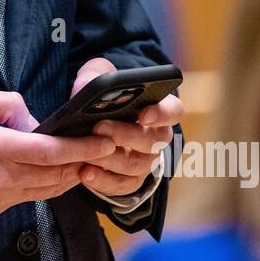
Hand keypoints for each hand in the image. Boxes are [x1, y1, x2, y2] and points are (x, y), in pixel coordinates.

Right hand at [0, 89, 117, 226]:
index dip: (83, 148)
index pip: (52, 151)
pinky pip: (27, 198)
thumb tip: (30, 117)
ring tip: (83, 162)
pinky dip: (44, 187)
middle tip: (104, 150)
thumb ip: (2, 103)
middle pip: (58, 175)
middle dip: (85, 162)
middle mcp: (3, 178)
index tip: (104, 141)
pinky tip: (49, 175)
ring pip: (47, 191)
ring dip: (69, 177)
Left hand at [69, 57, 183, 200]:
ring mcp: (146, 161)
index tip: (144, 114)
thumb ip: (95, 74)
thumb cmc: (102, 97)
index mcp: (158, 109)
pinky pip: (122, 185)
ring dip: (111, 159)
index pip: (173, 111)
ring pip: (136, 165)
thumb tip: (87, 86)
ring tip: (88, 152)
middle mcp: (157, 138)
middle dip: (125, 134)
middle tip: (99, 126)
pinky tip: (85, 172)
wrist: (91, 125)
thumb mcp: (98, 77)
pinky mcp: (131, 180)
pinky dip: (103, 181)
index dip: (162, 114)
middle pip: (152, 141)